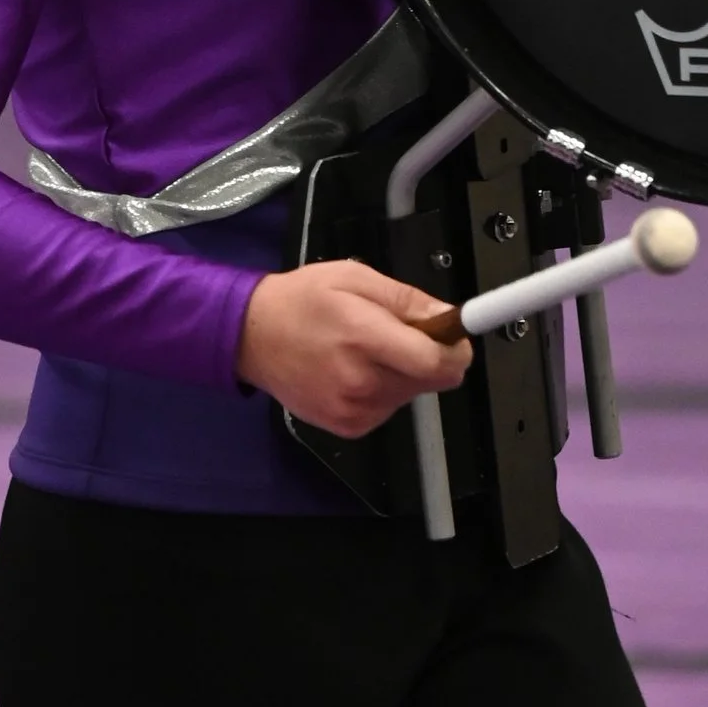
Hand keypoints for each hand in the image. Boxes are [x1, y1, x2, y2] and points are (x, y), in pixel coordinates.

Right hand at [236, 257, 470, 438]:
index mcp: (363, 339)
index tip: (455, 336)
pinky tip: (355, 369)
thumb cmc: (303, 299)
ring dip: (403, 373)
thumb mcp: (354, 278)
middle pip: (429, 381)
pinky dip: (384, 389)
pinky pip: (389, 409)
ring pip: (410, 395)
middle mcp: (361, 383)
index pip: (435, 363)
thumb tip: (447, 316)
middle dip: (426, 355)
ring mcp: (353, 411)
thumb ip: (405, 299)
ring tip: (367, 348)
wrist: (251, 336)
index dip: (456, 350)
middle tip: (396, 331)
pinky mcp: (347, 428)